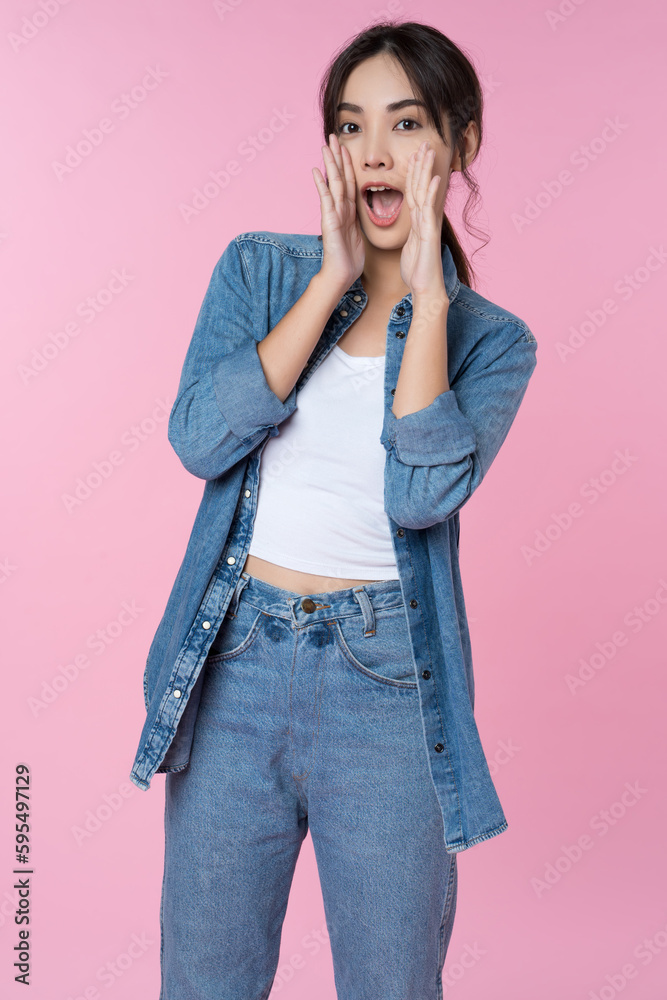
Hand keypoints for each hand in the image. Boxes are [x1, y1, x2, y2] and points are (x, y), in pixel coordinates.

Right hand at [312, 133, 364, 289]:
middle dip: (337, 156)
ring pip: (332, 184)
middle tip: (333, 136)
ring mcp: (333, 214)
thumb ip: (356, 222)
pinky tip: (316, 172)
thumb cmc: (349, 260)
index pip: (348, 182)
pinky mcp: (329, 222)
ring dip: (330, 164)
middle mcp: (339, 209)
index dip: (348, 164)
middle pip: (339, 177)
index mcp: (348, 211)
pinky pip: (326, 200)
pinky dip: (321, 186)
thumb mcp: (358, 236)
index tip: (347, 148)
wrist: (341, 275)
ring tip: (325, 146)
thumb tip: (360, 215)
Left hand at [400, 141, 447, 299]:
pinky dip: (430, 193)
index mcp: (418, 222)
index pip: (414, 191)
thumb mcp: (410, 249)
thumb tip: (410, 233)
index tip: (414, 155)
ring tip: (427, 151)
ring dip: (426, 170)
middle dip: (421, 164)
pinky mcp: (429, 232)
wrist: (426, 288)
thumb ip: (411, 236)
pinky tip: (434, 178)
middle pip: (421, 186)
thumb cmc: (418, 272)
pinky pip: (428, 209)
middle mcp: (425, 219)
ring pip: (425, 192)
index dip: (413, 173)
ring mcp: (428, 224)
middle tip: (423, 143)